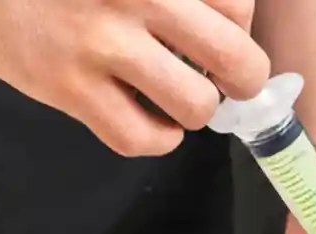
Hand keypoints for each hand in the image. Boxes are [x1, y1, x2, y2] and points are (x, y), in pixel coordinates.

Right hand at [0, 0, 269, 156]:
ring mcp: (100, 45)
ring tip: (177, 97)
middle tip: (227, 81)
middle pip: (236, 58)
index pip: (239, 5)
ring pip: (195, 106)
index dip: (239, 29)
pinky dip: (157, 139)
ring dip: (195, 111)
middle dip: (243, 80)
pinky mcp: (71, 89)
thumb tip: (239, 26)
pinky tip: (148, 119)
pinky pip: (142, 138)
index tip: (221, 34)